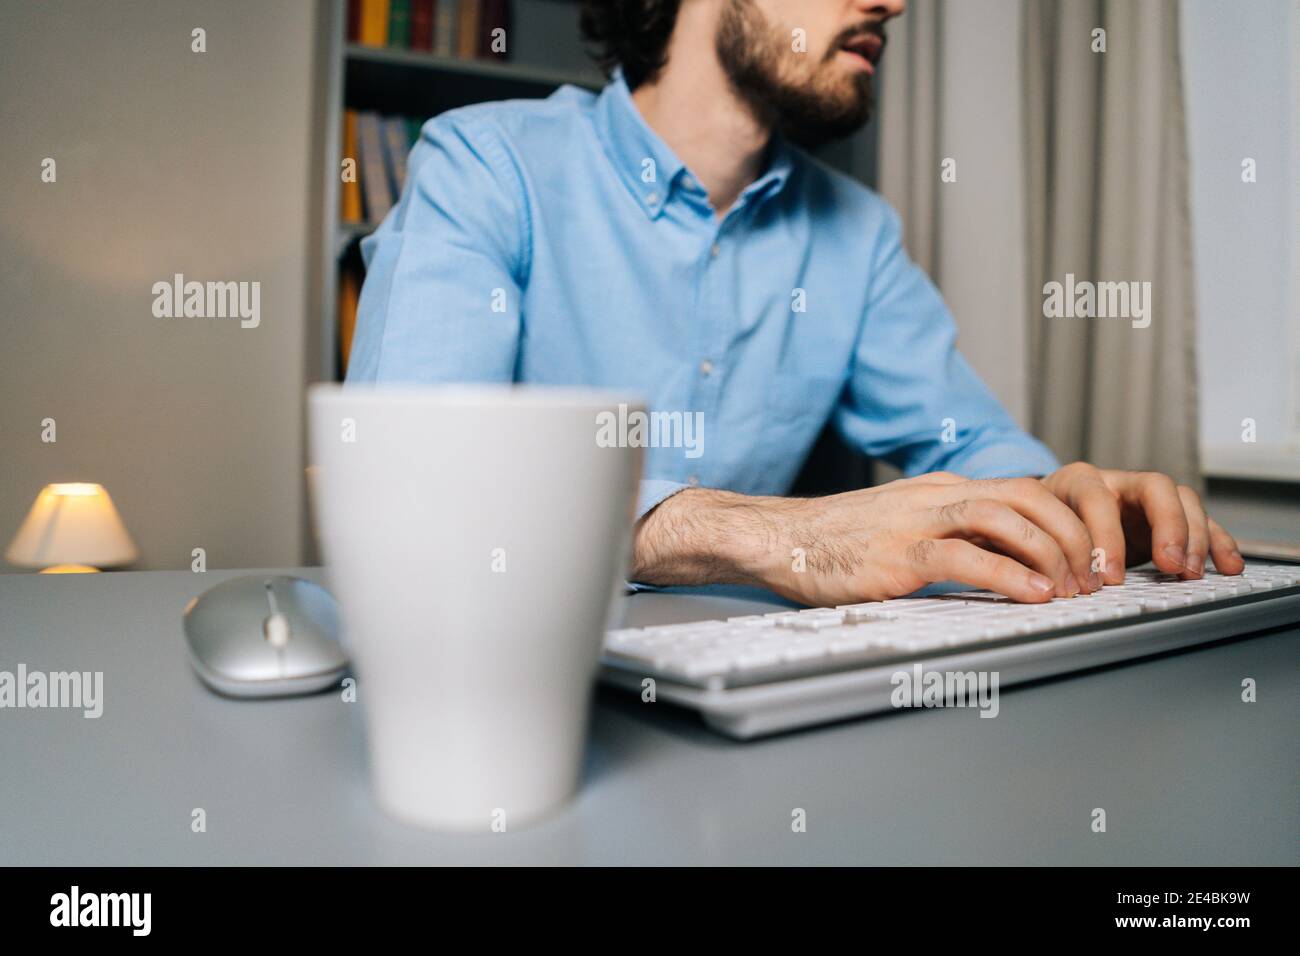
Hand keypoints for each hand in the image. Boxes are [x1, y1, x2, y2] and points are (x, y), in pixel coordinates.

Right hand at [631, 466, 1243, 605]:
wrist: (775, 538)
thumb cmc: (833, 542)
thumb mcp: (897, 526)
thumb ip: (944, 535)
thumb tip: (993, 564)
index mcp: (941, 489)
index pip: (1024, 491)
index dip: (1068, 522)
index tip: (1091, 558)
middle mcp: (937, 495)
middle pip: (1029, 497)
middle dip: (1075, 536)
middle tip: (1099, 577)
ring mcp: (917, 521)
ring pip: (1007, 520)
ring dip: (1053, 556)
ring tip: (1078, 590)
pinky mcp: (898, 554)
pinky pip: (967, 556)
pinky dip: (1011, 576)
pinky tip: (1033, 597)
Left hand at [1038, 462, 1243, 582]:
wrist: (1042, 517)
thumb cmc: (1034, 525)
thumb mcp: (1027, 532)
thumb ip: (1034, 547)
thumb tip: (1035, 575)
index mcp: (1077, 481)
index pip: (1097, 498)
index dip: (1106, 536)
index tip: (1109, 576)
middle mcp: (1117, 483)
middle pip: (1155, 488)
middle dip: (1168, 527)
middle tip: (1169, 565)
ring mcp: (1145, 498)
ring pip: (1183, 501)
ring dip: (1194, 537)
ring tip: (1190, 573)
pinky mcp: (1167, 518)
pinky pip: (1201, 522)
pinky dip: (1217, 543)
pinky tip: (1228, 566)